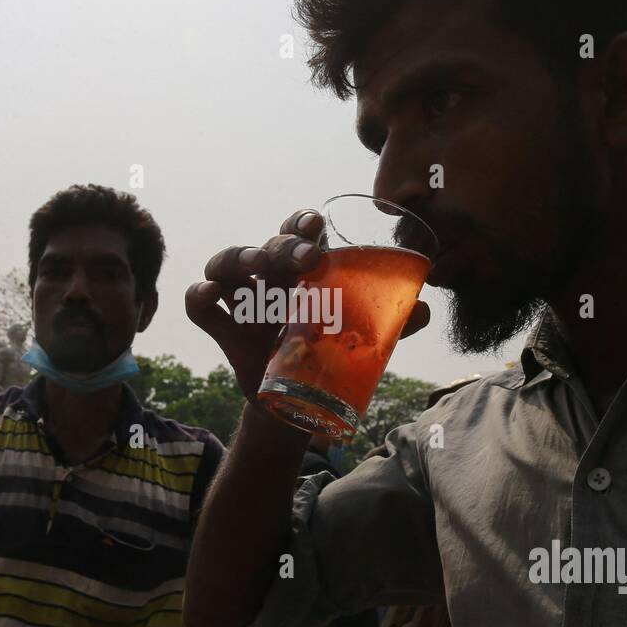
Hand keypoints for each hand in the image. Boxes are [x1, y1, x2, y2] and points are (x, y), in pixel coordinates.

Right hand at [186, 209, 429, 400]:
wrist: (300, 402)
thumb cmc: (330, 351)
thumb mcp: (362, 336)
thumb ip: (393, 322)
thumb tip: (427, 309)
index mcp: (303, 271)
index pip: (298, 232)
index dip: (302, 224)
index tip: (316, 226)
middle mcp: (270, 279)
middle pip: (267, 247)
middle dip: (283, 246)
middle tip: (307, 259)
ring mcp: (243, 303)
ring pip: (225, 263)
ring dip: (238, 258)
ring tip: (257, 268)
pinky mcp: (225, 331)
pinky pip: (200, 306)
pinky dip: (200, 297)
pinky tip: (210, 296)